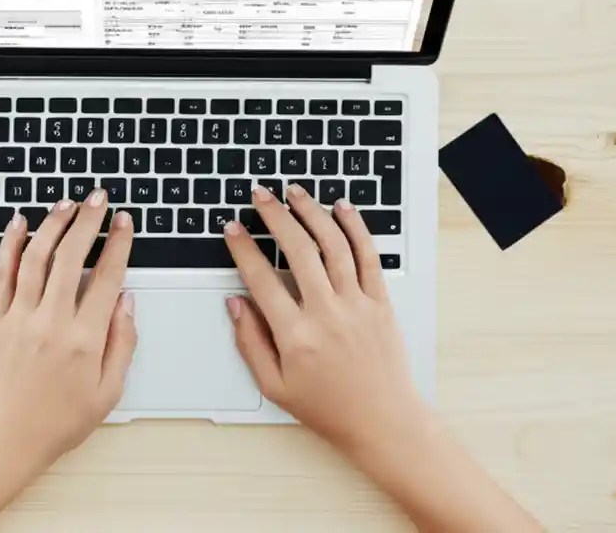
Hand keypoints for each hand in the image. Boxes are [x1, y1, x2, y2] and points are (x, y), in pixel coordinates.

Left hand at [0, 191, 135, 532]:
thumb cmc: (56, 424)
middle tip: (99, 198)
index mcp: (84, 340)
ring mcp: (18, 319)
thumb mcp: (108, 392)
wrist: (2, 442)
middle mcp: (51, 322)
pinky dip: (10, 244)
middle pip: (72, 256)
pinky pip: (1, 274)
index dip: (118, 244)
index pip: (107, 277)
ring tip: (67, 204)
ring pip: (36, 257)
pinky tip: (20, 224)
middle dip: (88, 220)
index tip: (124, 222)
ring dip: (53, 224)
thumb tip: (126, 302)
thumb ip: (122, 343)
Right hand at [222, 184, 426, 455]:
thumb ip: (250, 343)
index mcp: (296, 336)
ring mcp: (357, 305)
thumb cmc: (329, 408)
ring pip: (333, 245)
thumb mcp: (275, 386)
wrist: (383, 421)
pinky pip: (368, 256)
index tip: (232, 229)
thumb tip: (235, 304)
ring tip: (295, 192)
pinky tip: (341, 209)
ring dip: (312, 212)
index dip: (242, 248)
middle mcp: (327, 314)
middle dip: (275, 216)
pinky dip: (355, 228)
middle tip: (260, 195)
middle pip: (297, 250)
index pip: (261, 279)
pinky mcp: (380, 302)